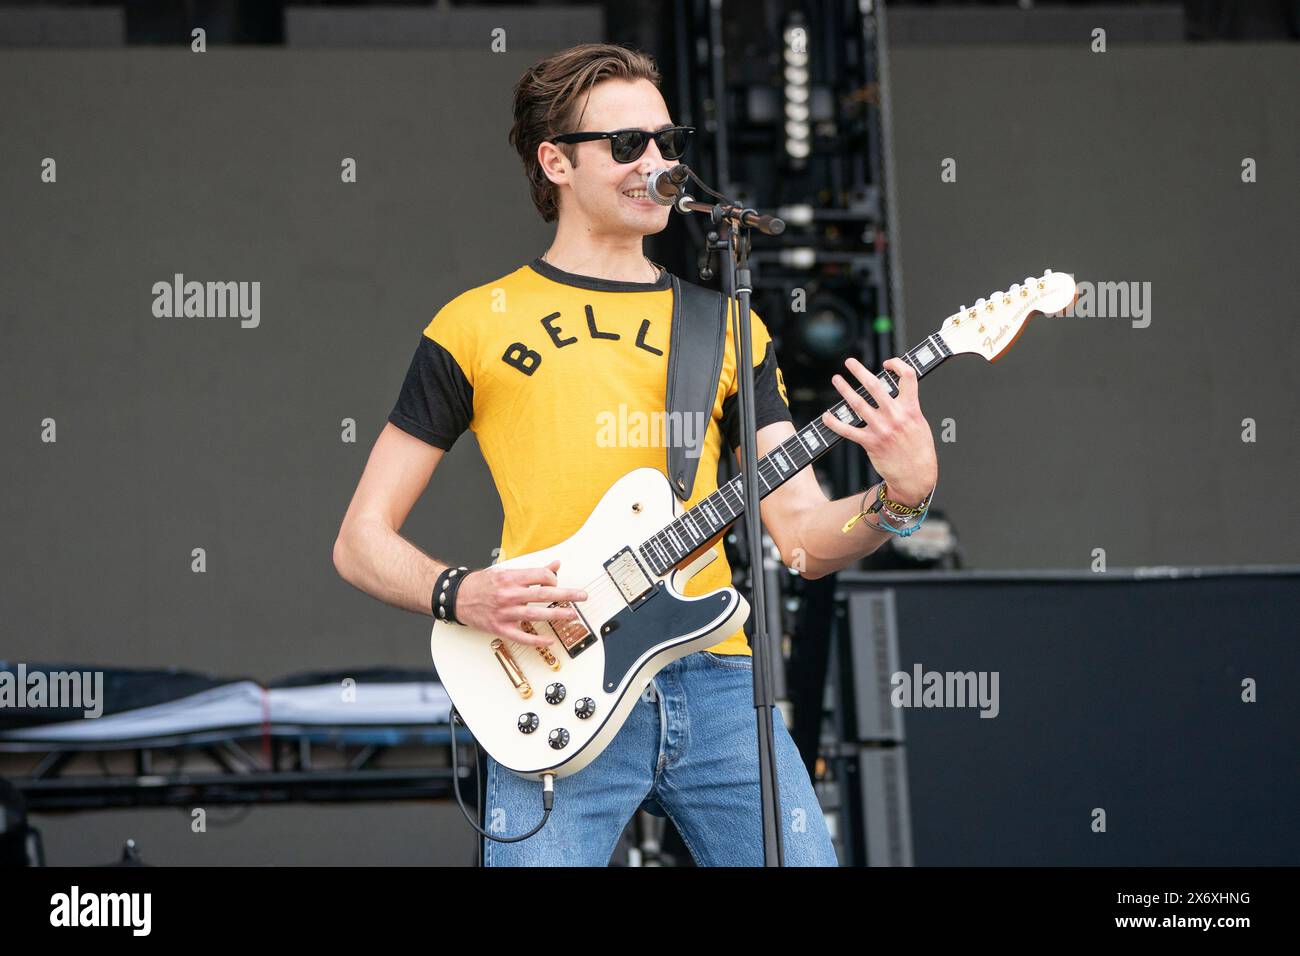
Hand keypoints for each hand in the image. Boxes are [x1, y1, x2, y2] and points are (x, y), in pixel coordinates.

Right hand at [452, 559, 587, 647]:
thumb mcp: (506, 571)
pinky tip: (549, 640)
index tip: (557, 584)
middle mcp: (509, 594)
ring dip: (557, 615)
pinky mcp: (499, 627)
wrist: (456, 596)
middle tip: (582, 596)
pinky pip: (521, 636)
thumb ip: (533, 571)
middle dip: (566, 595)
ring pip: (535, 614)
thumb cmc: (481, 583)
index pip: (540, 576)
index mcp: (510, 578)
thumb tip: (556, 565)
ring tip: (572, 615)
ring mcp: (504, 612)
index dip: (553, 579)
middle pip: (543, 594)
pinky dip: (537, 639)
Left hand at [820, 357, 937, 505]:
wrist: (917, 476)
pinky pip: (847, 430)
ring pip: (857, 403)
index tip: (887, 363)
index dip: (897, 364)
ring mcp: (881, 428)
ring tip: (837, 380)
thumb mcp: (919, 423)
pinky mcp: (870, 442)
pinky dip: (834, 422)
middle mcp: (895, 416)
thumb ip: (908, 407)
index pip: (908, 377)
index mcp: (911, 408)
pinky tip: (827, 416)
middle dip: (859, 370)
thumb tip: (896, 393)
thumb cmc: (919, 450)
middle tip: (849, 362)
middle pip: (874, 385)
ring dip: (844, 389)